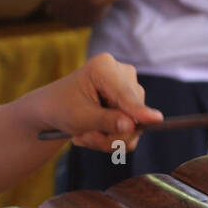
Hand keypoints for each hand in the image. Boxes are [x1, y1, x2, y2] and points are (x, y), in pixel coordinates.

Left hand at [40, 52, 162, 151]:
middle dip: (111, 135)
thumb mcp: (79, 118)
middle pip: (133, 113)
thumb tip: (133, 125)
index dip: (138, 111)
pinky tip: (93, 134)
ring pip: (134, 125)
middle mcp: (123, 73)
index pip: (125, 94)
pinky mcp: (131, 104)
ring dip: (109, 140)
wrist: (53, 108)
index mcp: (104, 67)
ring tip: (84, 137)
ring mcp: (129, 88)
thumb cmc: (61, 107)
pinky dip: (112, 140)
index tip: (155, 120)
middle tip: (84, 139)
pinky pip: (132, 130)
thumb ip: (106, 121)